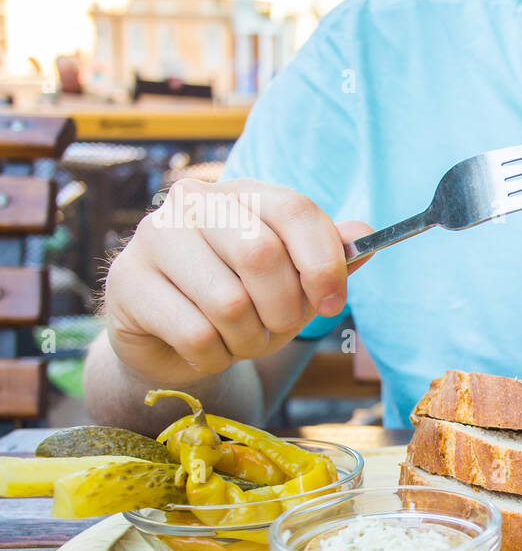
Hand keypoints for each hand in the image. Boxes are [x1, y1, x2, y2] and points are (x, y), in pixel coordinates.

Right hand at [103, 178, 371, 383]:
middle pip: (262, 256)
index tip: (330, 303)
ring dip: (248, 340)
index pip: (296, 210)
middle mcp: (194, 202)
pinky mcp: (127, 282)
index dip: (323, 263)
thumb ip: (328, 257)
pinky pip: (196, 335)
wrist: (169, 338)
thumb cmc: (241, 299)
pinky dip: (215, 357)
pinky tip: (205, 349)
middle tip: (276, 328)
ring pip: (229, 304)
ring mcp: (153, 237)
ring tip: (239, 339)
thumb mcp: (293, 279)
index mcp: (243, 193)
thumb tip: (365, 236)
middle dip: (283, 310)